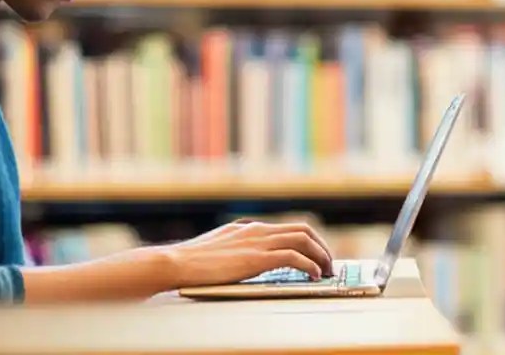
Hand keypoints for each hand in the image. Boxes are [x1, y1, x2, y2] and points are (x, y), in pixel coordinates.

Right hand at [160, 219, 334, 288]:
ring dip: (321, 256)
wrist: (176, 262)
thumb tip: (249, 258)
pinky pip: (293, 257)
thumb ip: (239, 248)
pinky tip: (314, 275)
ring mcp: (258, 242)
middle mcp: (258, 230)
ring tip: (326, 271)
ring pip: (303, 240)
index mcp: (250, 228)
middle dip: (321, 246)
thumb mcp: (221, 247)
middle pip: (303, 230)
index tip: (317, 254)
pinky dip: (309, 265)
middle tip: (328, 263)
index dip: (309, 240)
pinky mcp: (256, 258)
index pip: (290, 227)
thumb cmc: (192, 261)